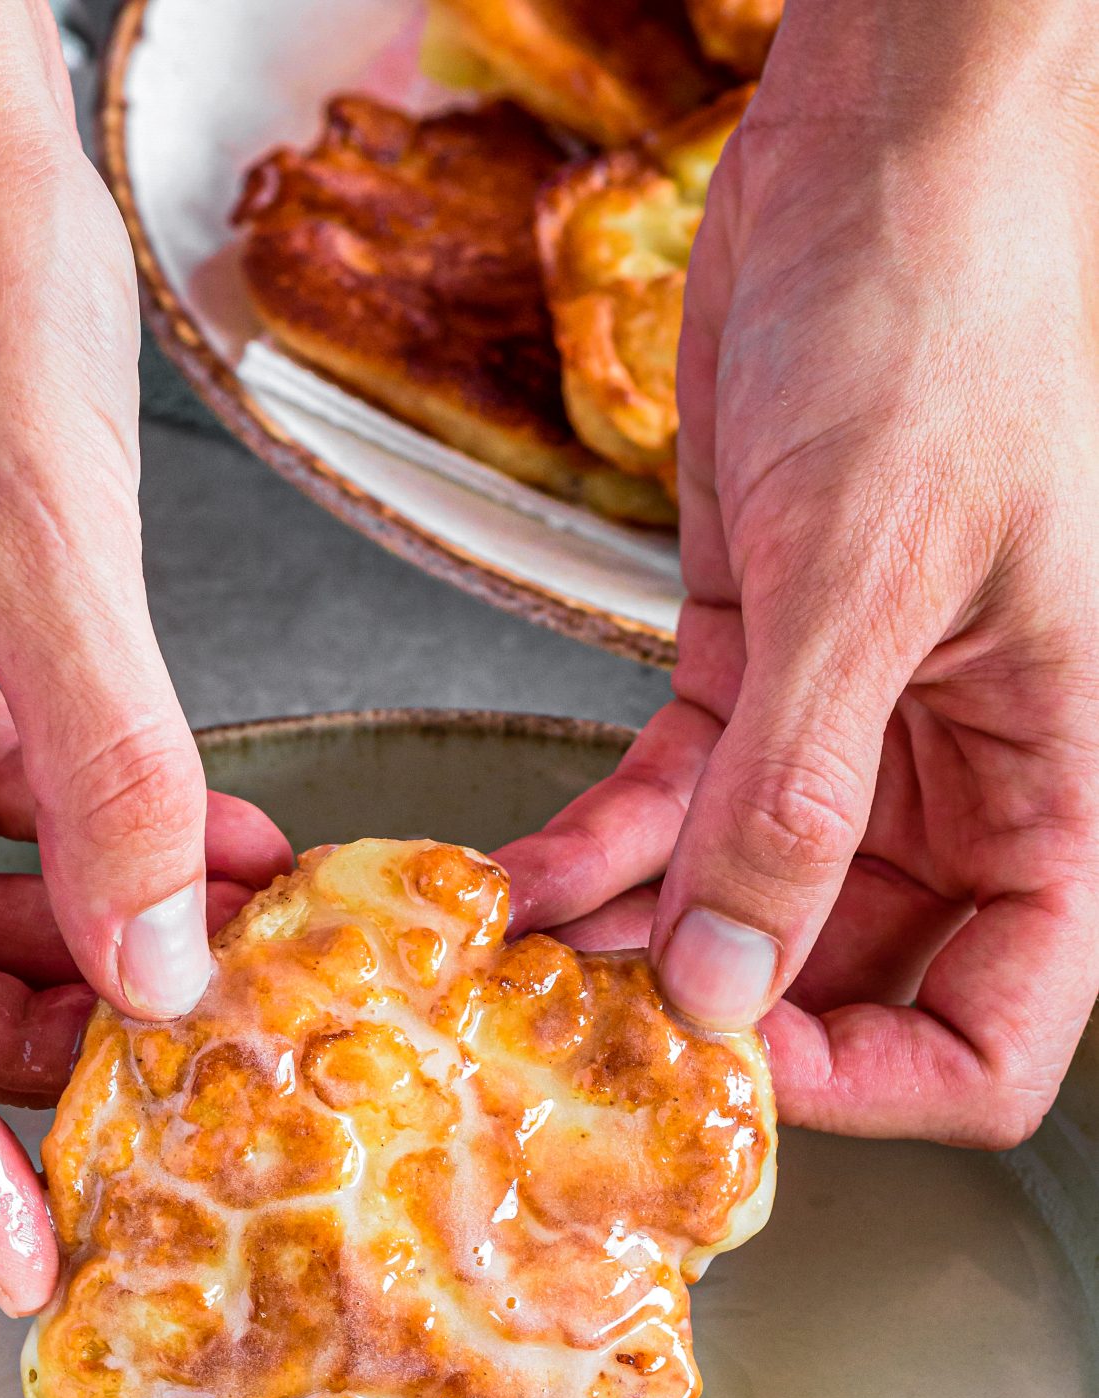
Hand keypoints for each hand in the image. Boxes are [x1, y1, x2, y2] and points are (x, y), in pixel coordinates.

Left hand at [500, 0, 1098, 1145]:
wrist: (876, 159)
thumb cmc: (942, 317)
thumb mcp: (873, 572)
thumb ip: (799, 793)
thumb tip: (729, 985)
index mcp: (1045, 787)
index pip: (994, 1029)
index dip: (872, 1082)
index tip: (733, 1070)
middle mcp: (947, 784)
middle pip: (840, 984)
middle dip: (712, 1019)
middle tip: (575, 1043)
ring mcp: (841, 736)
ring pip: (733, 903)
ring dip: (624, 946)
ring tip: (513, 977)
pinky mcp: (746, 675)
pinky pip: (665, 808)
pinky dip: (589, 853)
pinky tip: (509, 883)